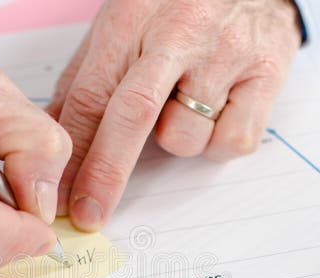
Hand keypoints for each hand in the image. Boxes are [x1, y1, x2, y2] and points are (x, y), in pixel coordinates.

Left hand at [47, 0, 302, 230]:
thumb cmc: (177, 8)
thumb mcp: (121, 26)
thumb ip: (86, 79)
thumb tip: (53, 138)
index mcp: (130, 22)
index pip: (91, 96)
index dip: (72, 153)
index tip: (56, 196)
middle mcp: (177, 35)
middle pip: (133, 115)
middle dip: (106, 173)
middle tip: (90, 215)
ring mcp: (224, 54)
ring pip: (184, 137)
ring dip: (175, 141)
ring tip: (186, 105)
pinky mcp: (266, 74)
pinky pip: (230, 143)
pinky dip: (218, 143)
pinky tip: (218, 110)